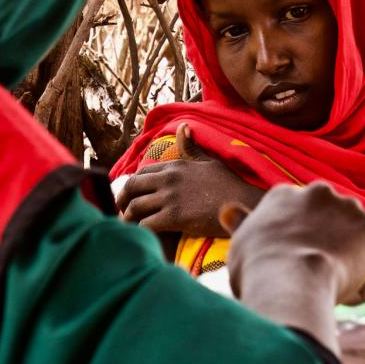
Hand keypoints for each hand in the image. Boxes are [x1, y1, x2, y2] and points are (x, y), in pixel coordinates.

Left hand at [116, 123, 264, 236]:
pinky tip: (143, 236)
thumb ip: (191, 147)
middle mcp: (169, 179)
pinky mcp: (175, 217)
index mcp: (175, 165)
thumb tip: (183, 127)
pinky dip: (141, 231)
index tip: (129, 196)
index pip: (141, 173)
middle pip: (131, 187)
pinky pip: (146, 224)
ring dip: (128, 218)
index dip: (131, 186)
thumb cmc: (228, 185)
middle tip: (121, 212)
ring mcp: (171, 198)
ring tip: (128, 227)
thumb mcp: (208, 161)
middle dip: (121, 200)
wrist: (243, 204)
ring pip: (135, 207)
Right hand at [219, 183, 364, 354]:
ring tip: (325, 289)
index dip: (292, 249)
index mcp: (283, 194)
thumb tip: (229, 211)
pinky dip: (364, 287)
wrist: (290, 280)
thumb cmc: (257, 270)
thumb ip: (243, 226)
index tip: (286, 268)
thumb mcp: (241, 243)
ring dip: (344, 266)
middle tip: (308, 278)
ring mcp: (350, 208)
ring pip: (351, 245)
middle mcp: (319, 192)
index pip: (294, 220)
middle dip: (323, 249)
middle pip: (326, 226)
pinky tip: (342, 296)